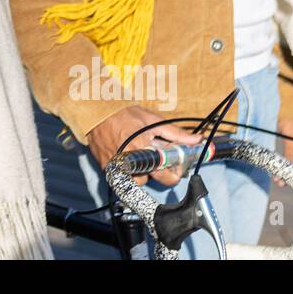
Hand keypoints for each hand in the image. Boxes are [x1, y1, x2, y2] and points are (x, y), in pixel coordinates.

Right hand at [87, 106, 203, 186]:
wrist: (95, 113)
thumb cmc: (124, 114)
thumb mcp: (152, 120)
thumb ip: (175, 133)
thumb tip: (197, 140)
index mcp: (145, 152)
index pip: (167, 176)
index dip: (174, 173)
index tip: (177, 167)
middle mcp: (132, 164)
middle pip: (152, 180)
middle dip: (158, 172)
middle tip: (157, 159)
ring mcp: (118, 168)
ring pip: (138, 179)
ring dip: (142, 170)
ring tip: (140, 153)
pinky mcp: (107, 169)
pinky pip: (123, 175)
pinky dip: (128, 167)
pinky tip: (126, 153)